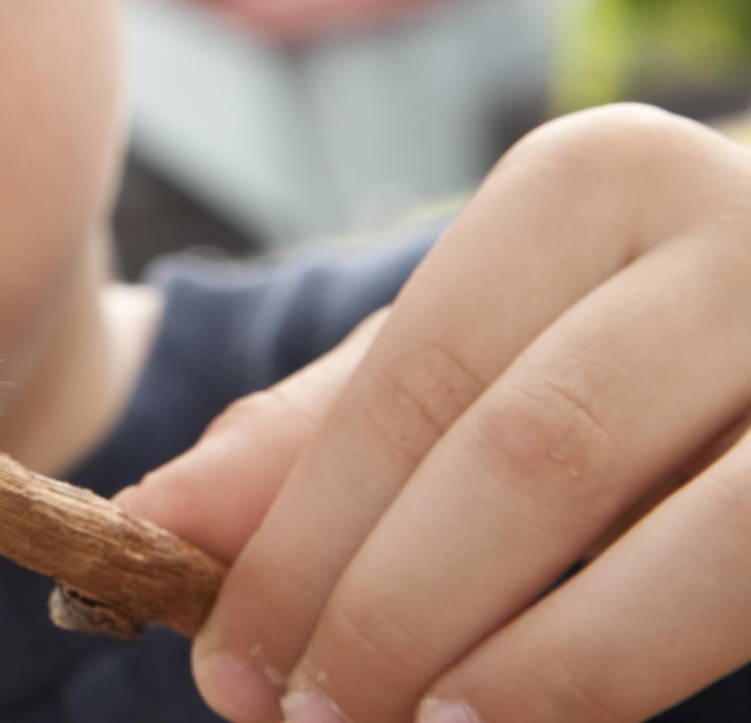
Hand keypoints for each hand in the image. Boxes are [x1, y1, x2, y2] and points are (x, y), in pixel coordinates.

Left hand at [120, 104, 750, 722]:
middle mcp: (742, 233)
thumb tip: (157, 514)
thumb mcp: (479, 351)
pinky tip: (523, 722)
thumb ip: (327, 426)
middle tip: (293, 713)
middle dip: (387, 608)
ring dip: (523, 667)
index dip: (306, 536)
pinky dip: (625, 667)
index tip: (221, 658)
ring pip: (676, 538)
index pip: (415, 380)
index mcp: (596, 180)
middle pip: (525, 453)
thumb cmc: (628, 338)